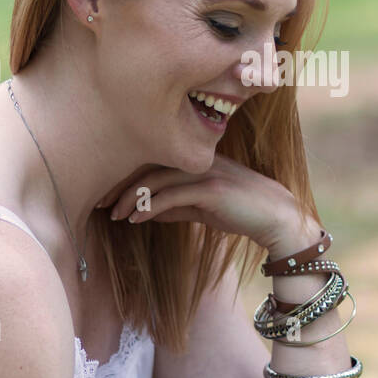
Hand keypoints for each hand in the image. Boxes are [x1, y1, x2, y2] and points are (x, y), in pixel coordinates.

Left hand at [95, 153, 302, 248]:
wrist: (277, 218)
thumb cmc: (242, 212)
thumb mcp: (204, 208)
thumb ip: (178, 206)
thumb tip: (149, 212)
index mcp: (197, 158)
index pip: (153, 160)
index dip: (127, 175)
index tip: (107, 193)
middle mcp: (199, 159)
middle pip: (150, 165)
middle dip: (121, 184)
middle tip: (99, 201)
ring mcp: (206, 171)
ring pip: (157, 179)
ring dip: (131, 198)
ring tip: (114, 214)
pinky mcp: (212, 188)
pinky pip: (173, 195)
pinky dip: (150, 207)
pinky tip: (136, 219)